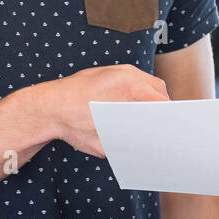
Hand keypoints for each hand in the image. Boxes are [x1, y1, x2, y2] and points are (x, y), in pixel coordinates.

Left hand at [27, 64, 167, 156]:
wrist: (45, 107)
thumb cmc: (73, 125)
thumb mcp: (105, 144)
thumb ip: (130, 143)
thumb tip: (149, 148)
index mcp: (129, 90)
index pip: (163, 103)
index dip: (170, 119)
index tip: (174, 132)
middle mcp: (127, 74)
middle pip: (159, 91)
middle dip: (162, 109)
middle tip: (162, 128)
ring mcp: (118, 69)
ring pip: (149, 83)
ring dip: (151, 99)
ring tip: (149, 119)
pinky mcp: (110, 70)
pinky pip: (135, 79)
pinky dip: (138, 92)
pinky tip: (132, 108)